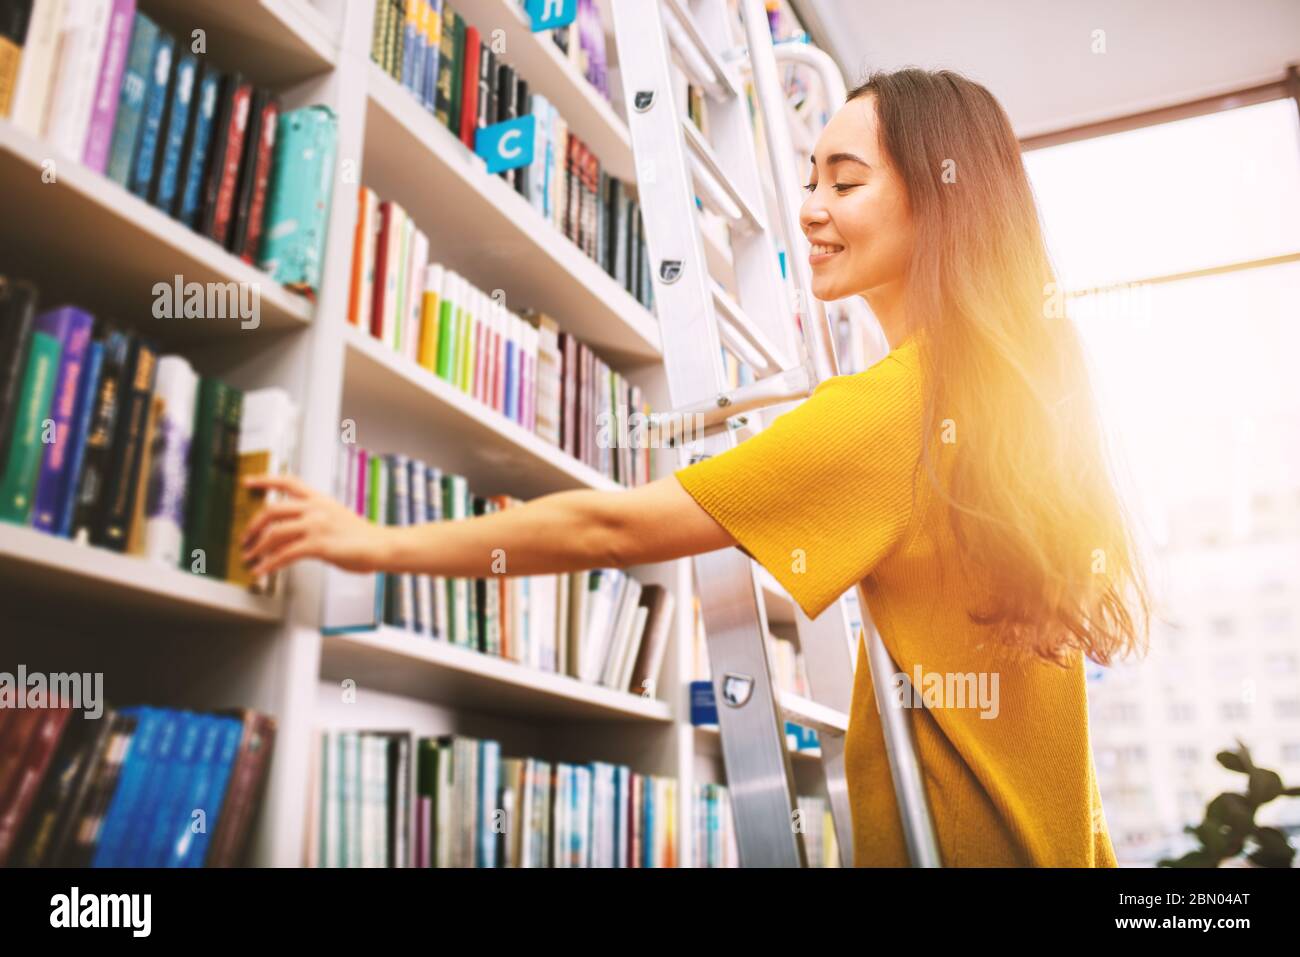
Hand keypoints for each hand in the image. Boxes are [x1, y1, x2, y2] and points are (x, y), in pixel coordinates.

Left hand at [240, 474, 391, 578]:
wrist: (382, 545)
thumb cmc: (362, 536)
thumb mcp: (335, 517)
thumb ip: (312, 519)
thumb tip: (287, 533)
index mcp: (319, 499)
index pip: (288, 481)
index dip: (264, 480)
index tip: (247, 482)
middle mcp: (315, 508)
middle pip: (272, 510)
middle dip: (252, 526)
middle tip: (245, 538)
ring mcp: (316, 525)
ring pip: (274, 534)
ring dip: (257, 548)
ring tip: (250, 558)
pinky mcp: (318, 545)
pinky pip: (284, 555)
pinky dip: (269, 565)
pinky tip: (262, 571)